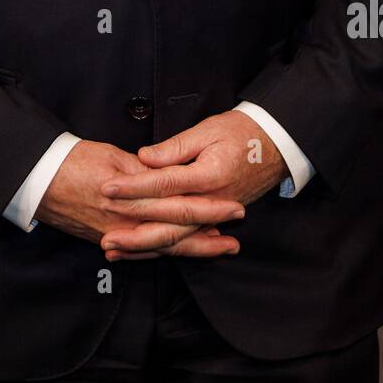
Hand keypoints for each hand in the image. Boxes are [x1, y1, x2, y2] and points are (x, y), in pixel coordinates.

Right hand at [34, 139, 244, 257]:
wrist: (36, 180)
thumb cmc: (72, 160)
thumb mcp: (112, 155)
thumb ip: (143, 169)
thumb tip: (169, 175)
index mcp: (132, 196)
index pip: (179, 205)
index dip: (209, 209)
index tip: (233, 208)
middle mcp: (126, 222)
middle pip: (176, 233)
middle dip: (209, 236)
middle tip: (236, 236)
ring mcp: (116, 235)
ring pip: (162, 248)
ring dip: (192, 250)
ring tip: (219, 248)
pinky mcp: (106, 240)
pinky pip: (141, 253)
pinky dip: (163, 254)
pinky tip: (178, 252)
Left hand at [96, 112, 288, 257]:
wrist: (275, 146)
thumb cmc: (241, 133)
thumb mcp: (208, 131)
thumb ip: (175, 148)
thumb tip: (144, 158)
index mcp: (208, 176)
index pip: (164, 184)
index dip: (134, 187)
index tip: (108, 188)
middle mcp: (211, 202)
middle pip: (168, 224)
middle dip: (134, 233)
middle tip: (106, 237)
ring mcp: (214, 215)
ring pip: (176, 238)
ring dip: (144, 247)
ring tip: (116, 250)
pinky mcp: (213, 220)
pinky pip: (186, 239)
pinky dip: (163, 248)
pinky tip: (141, 251)